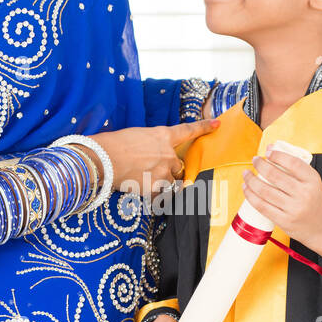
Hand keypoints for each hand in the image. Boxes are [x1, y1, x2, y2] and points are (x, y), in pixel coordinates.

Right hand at [88, 119, 219, 197]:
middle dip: (170, 170)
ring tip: (142, 180)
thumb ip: (149, 145)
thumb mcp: (135, 136)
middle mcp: (167, 153)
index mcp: (162, 136)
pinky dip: (153, 196)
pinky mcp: (156, 187)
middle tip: (151, 170)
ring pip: (171, 182)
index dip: (204, 127)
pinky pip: (160, 196)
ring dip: (161, 183)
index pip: (188, 130)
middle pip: (179, 165)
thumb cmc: (113, 144)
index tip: (217, 124)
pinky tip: (140, 191)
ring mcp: (163, 171)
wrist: (103, 158)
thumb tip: (150, 156)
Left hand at [242, 150, 321, 265]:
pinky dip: (251, 196)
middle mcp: (304, 193)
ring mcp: (294, 208)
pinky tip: (247, 189)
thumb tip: (271, 149)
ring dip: (251, 180)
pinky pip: (262, 206)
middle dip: (260, 165)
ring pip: (265, 191)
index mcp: (312, 180)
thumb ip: (295, 168)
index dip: (277, 155)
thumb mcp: (312, 183)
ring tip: (246, 174)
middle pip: (275, 175)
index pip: (293, 163)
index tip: (268, 152)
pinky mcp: (285, 221)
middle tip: (255, 161)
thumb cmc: (316, 203)